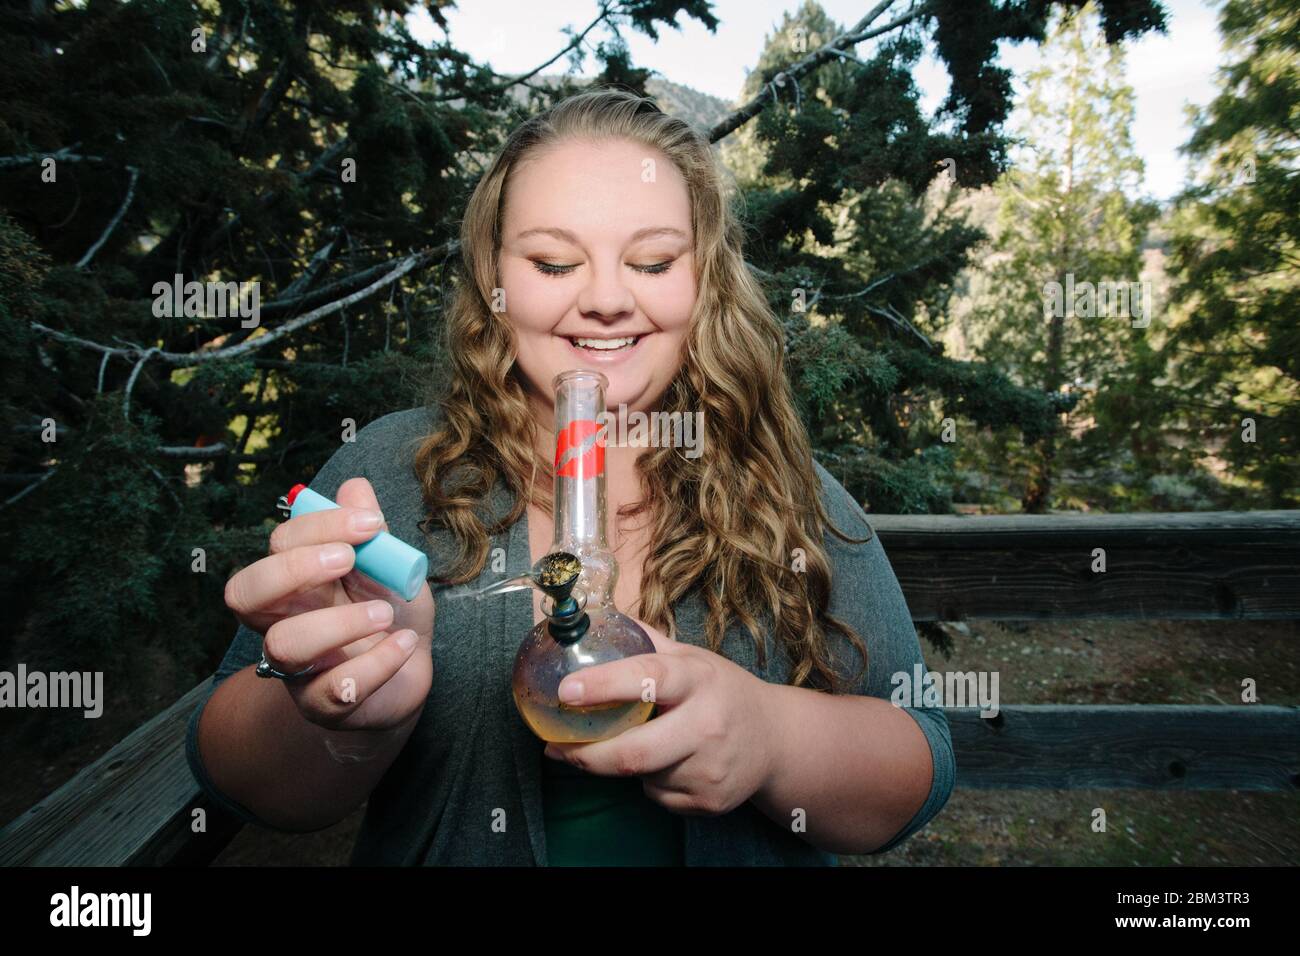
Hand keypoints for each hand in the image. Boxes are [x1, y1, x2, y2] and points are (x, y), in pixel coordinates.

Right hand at [223, 476, 434, 731]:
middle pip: (245, 593)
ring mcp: (298, 667)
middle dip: (294, 569)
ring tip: (385, 613)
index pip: (278, 544)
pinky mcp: (325, 706)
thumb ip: (370, 531)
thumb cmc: (389, 610)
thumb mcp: (388, 566)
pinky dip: (376, 664)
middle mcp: (283, 621)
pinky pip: (335, 691)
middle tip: (348, 559)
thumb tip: (354, 487)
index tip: (370, 523)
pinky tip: (404, 644)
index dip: (318, 527)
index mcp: (295, 580)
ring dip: (340, 623)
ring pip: (286, 645)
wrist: (409, 670)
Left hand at [543, 620, 780, 815]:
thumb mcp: (693, 658)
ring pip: (641, 776)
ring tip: (638, 745)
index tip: (565, 691)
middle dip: (587, 756)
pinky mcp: (710, 801)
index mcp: (698, 679)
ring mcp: (711, 768)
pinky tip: (667, 765)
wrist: (776, 740)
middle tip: (558, 748)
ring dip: (625, 764)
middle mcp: (707, 724)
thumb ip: (646, 642)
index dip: (603, 685)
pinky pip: (657, 796)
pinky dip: (649, 782)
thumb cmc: (723, 692)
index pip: (648, 678)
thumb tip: (594, 619)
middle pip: (634, 753)